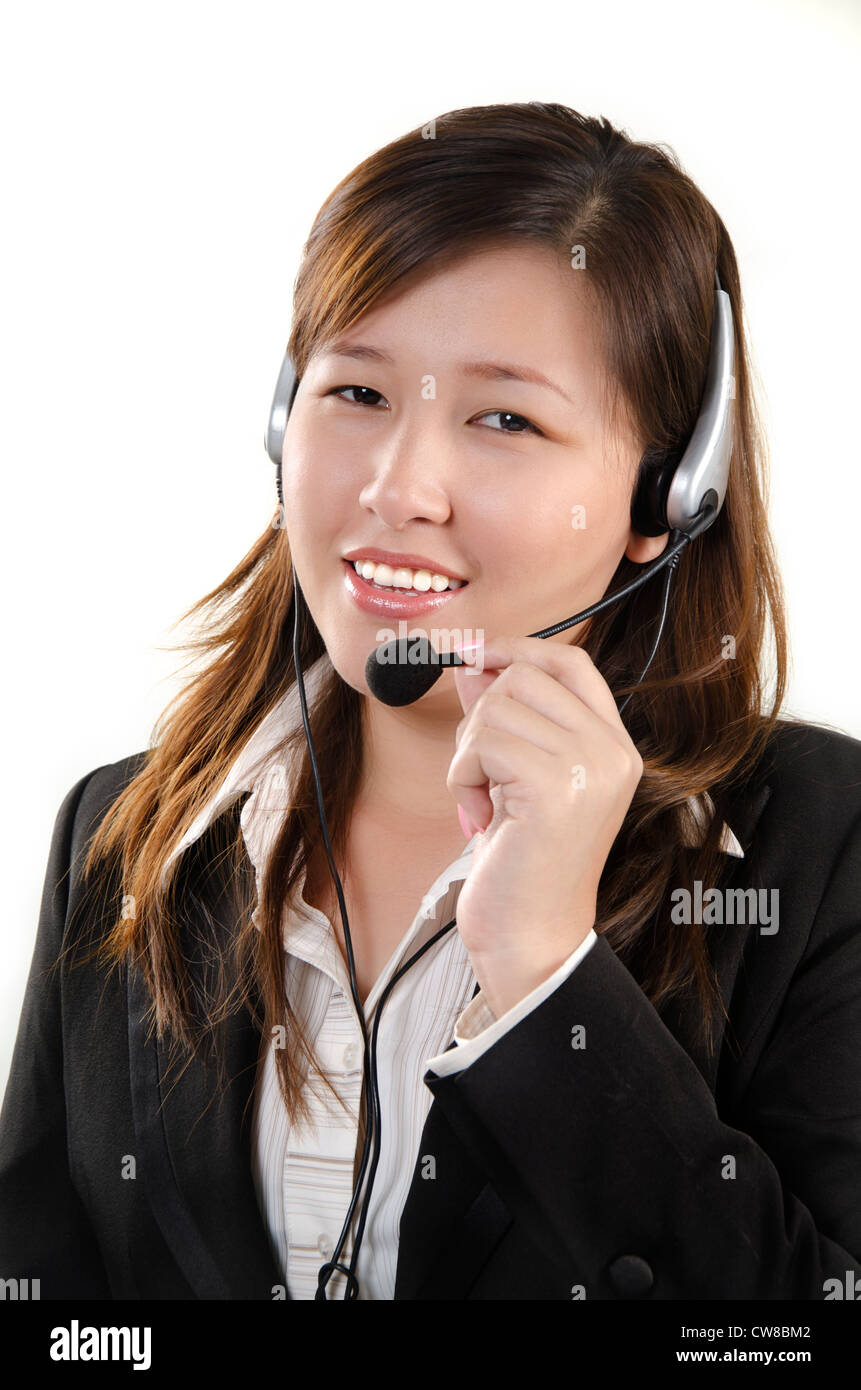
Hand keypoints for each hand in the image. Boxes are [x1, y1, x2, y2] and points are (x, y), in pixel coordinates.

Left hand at [448, 635, 643, 1016]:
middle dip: (481, 719)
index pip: (572, 665)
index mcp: (616, 748)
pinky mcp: (555, 786)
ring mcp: (589, 766)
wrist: (531, 940)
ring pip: (495, 707)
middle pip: (523, 678)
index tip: (477, 654)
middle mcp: (613, 751)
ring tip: (486, 803)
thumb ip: (505, 720)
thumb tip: (473, 664)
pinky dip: (463, 776)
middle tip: (483, 776)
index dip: (520, 649)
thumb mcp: (517, 780)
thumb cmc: (521, 866)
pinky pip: (481, 743)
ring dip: (469, 754)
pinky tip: (482, 816)